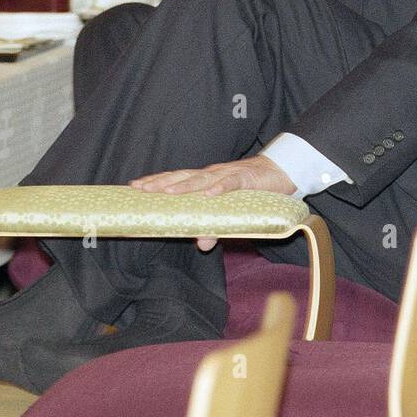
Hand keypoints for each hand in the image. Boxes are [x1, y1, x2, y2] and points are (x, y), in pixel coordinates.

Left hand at [129, 156, 296, 251]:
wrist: (280, 172)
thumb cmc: (251, 190)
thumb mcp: (231, 212)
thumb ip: (216, 227)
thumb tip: (201, 244)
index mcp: (205, 180)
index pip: (177, 179)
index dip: (157, 181)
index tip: (135, 185)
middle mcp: (212, 174)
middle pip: (183, 177)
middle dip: (161, 182)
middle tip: (142, 188)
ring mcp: (228, 175)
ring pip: (203, 179)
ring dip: (184, 185)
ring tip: (167, 191)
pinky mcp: (247, 179)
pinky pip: (231, 183)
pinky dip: (220, 187)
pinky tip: (210, 193)